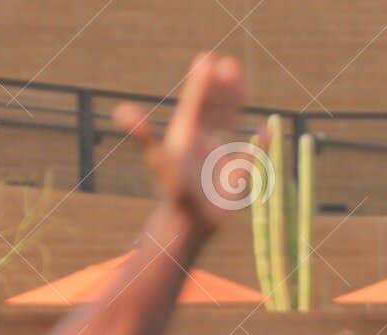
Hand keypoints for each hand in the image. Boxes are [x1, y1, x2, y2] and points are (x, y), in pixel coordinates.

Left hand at [113, 53, 250, 235]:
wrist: (187, 223)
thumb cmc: (172, 191)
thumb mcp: (159, 159)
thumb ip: (144, 135)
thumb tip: (121, 112)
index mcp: (186, 132)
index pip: (196, 100)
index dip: (202, 81)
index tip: (209, 60)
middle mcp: (201, 140)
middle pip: (213, 105)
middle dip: (223, 87)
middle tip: (231, 67)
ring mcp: (217, 155)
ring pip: (228, 122)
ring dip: (236, 104)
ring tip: (244, 87)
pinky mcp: (233, 174)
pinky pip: (249, 153)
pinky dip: (260, 142)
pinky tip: (266, 129)